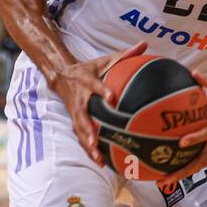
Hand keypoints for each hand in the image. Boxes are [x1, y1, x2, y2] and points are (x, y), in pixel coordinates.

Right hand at [47, 41, 146, 166]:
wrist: (61, 76)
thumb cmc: (88, 69)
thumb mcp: (104, 60)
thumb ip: (124, 55)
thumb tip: (144, 44)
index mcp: (87, 82)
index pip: (95, 86)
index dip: (102, 91)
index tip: (112, 97)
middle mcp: (80, 99)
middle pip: (81, 116)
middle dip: (88, 130)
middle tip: (96, 141)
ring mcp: (76, 112)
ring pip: (79, 131)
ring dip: (87, 145)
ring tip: (98, 158)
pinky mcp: (75, 121)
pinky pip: (81, 136)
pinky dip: (89, 149)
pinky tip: (100, 162)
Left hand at [163, 70, 206, 184]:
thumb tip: (193, 73)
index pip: (206, 134)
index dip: (195, 138)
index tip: (181, 142)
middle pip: (199, 162)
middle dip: (182, 172)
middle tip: (163, 179)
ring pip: (196, 166)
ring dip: (180, 175)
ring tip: (161, 181)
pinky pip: (195, 162)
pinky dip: (182, 168)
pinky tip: (167, 171)